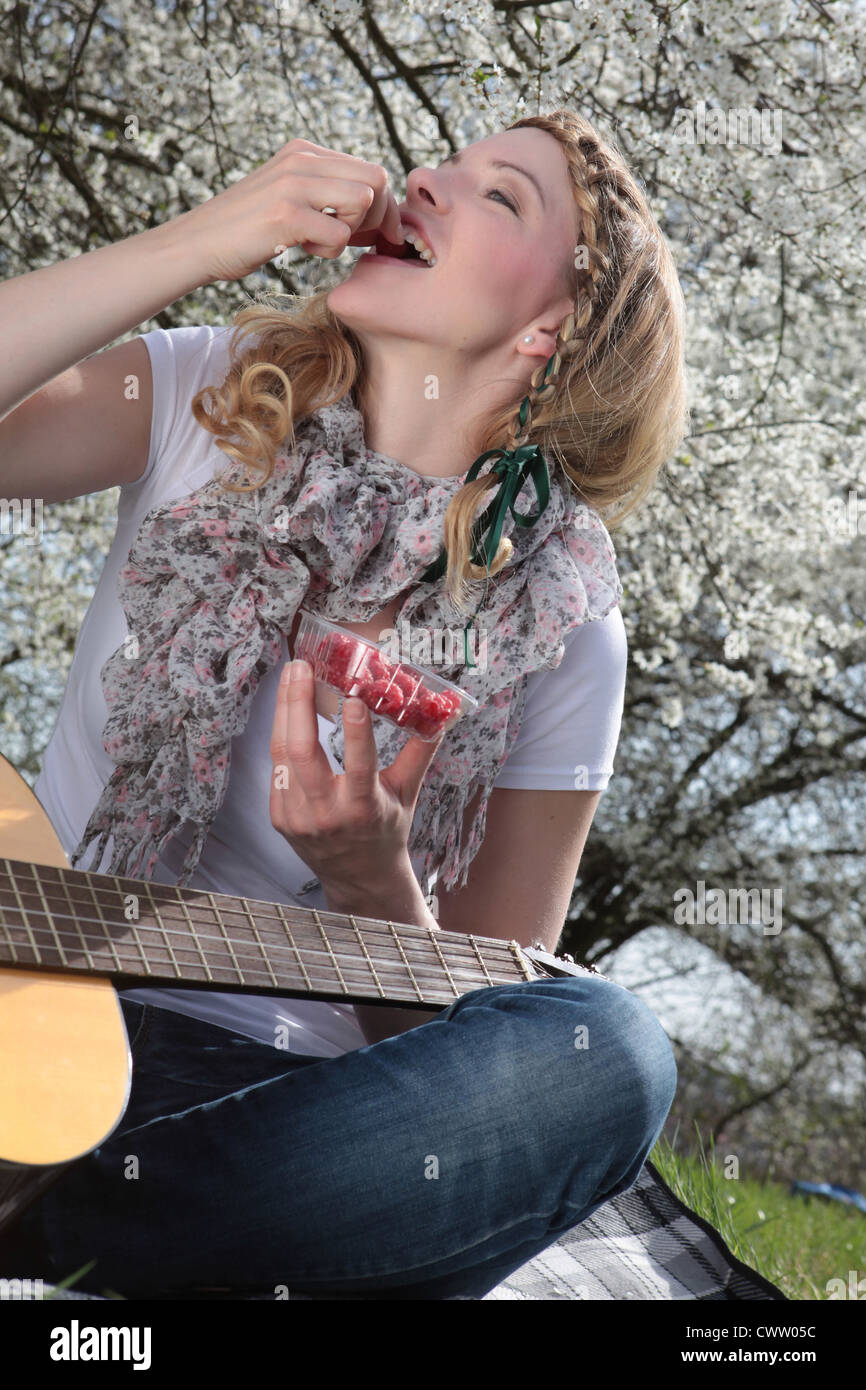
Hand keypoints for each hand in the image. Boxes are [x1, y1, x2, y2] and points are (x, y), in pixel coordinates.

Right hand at [179, 137, 405, 284]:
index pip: (370, 168)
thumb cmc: (246, 230)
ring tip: (322, 241)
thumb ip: (324, 194)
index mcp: (304, 152)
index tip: (373, 233)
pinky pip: (339, 235)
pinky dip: (330, 252)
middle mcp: (301, 159)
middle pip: (376, 179)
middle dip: (377, 218)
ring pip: (363, 200)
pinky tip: (304, 250)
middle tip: (356, 240)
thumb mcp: (288, 197)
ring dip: (353, 231)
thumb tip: (377, 211)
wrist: (196, 244)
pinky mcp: (285, 214)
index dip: (382, 206)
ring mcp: (293, 185)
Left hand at [269, 659, 443, 897]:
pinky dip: (281, 734)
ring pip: (282, 755)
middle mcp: (327, 814)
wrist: (359, 877)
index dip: (355, 732)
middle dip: (297, 705)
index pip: (359, 766)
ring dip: (284, 711)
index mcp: (364, 809)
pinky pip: (277, 767)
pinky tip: (287, 708)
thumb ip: (420, 751)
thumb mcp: (408, 793)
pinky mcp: (280, 816)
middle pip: (302, 754)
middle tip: (301, 667)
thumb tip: (444, 712)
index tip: (352, 698)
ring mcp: (297, 817)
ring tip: (291, 676)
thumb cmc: (387, 829)